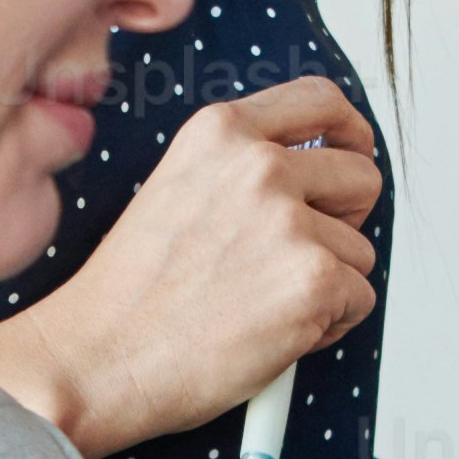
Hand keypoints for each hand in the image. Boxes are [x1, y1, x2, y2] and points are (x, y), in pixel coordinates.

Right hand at [0, 81, 375, 457]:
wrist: (98, 358)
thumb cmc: (129, 297)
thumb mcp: (177, 192)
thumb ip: (240, 172)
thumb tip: (308, 181)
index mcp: (220, 135)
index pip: (320, 100)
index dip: (350, 131)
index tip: (352, 151)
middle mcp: (258, 166)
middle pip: (359, 176)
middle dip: (347, 219)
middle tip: (305, 254)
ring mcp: (288, 221)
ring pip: (358, 251)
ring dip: (326, 284)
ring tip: (261, 306)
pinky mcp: (313, 279)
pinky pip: (359, 300)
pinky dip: (328, 326)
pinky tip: (273, 332)